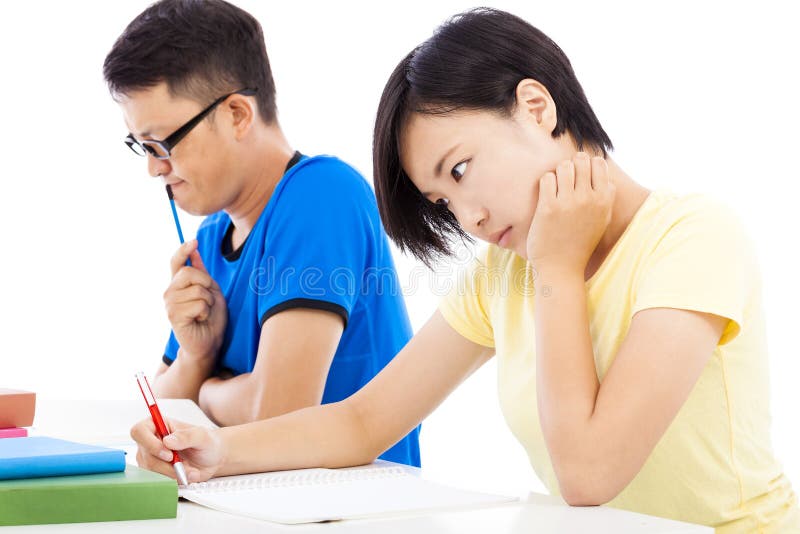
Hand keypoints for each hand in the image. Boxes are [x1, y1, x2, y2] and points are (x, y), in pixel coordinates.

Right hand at [131, 417, 223, 482]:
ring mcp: (149, 458)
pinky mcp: (154, 473)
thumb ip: (187, 436)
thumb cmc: (206, 442)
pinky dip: (173, 480)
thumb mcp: (202, 436)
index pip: (139, 431)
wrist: (212, 459)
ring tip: (190, 471)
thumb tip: (167, 441)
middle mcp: (149, 441)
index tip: (168, 454)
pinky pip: (157, 480)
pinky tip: (186, 475)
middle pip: (145, 455)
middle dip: (166, 465)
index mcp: (157, 424)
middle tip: (183, 466)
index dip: (150, 443)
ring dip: (172, 473)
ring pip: (150, 471)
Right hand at [164, 240, 227, 360]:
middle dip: (206, 283)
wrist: (209, 342)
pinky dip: (206, 312)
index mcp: (178, 284)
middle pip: (189, 272)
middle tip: (208, 299)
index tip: (194, 241)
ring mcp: (169, 304)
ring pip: (197, 290)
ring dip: (208, 301)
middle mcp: (170, 292)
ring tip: (203, 312)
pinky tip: (200, 320)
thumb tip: (195, 250)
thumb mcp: (211, 290)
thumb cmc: (211, 317)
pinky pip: (199, 304)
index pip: (176, 262)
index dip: (183, 250)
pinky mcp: (174, 316)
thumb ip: (202, 272)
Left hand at [526, 152, 615, 272]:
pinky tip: (546, 195)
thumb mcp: (602, 220)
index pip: (599, 162)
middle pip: (580, 160)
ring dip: (558, 173)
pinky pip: (547, 178)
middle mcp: (589, 199)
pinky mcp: (549, 207)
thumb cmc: (581, 242)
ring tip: (556, 187)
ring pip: (563, 166)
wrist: (561, 267)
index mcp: (604, 200)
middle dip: (572, 166)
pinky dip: (546, 182)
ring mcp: (569, 202)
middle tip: (566, 180)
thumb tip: (604, 172)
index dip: (588, 165)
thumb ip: (606, 196)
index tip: (580, 177)